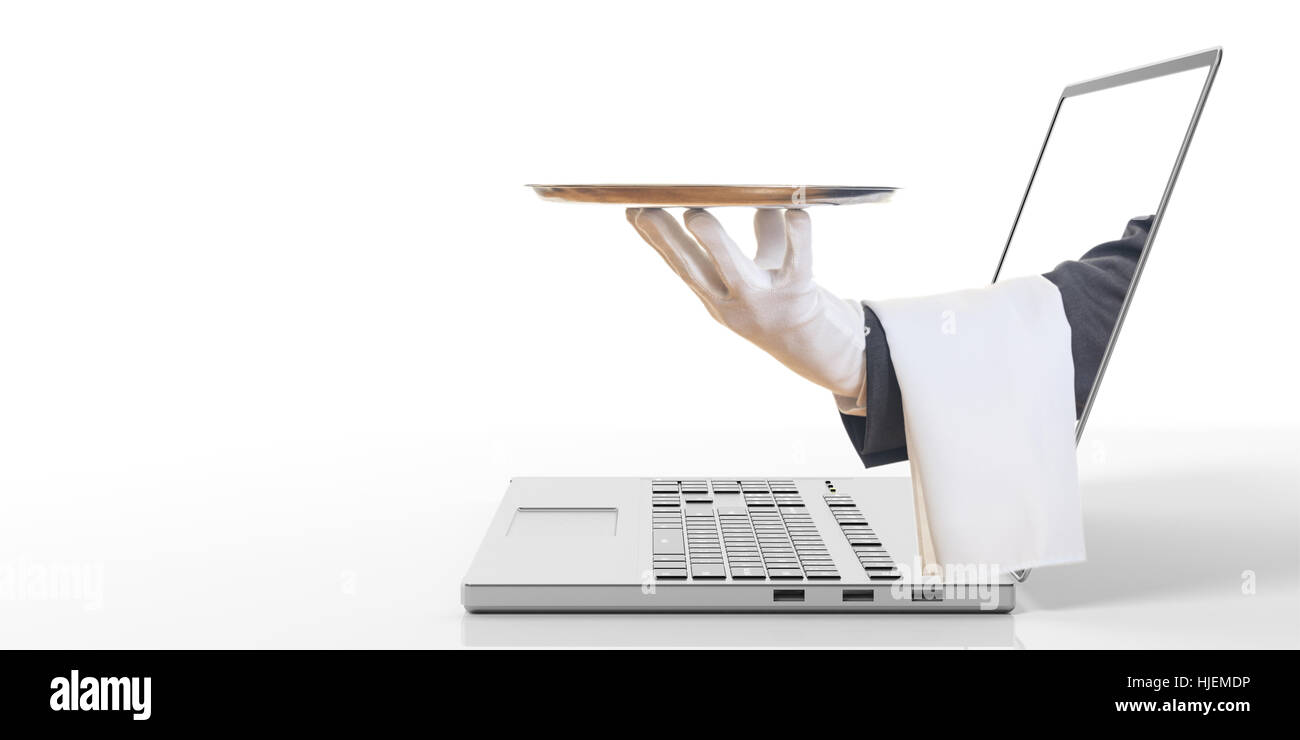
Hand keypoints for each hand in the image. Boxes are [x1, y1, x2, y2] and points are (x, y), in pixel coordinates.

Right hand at [626, 207, 865, 399]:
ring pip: (735, 268)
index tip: (632, 212)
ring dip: (713, 242)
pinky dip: (797, 232)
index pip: (679, 265)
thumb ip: (763, 235)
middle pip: (694, 269)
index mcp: (716, 297)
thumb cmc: (784, 303)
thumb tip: (762, 199)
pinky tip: (795, 210)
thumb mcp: (763, 273)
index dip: (654, 240)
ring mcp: (765, 300)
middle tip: (650, 211)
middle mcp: (734, 302)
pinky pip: (798, 258)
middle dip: (670, 240)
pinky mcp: (800, 292)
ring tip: (696, 216)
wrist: (819, 351)